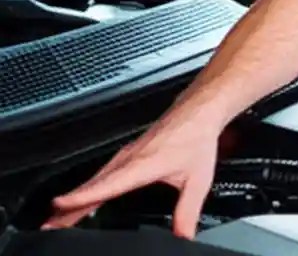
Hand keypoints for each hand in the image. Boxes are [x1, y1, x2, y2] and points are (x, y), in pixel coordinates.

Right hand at [42, 107, 222, 238]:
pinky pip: (101, 173)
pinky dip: (87, 188)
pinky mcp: (128, 154)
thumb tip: (183, 236)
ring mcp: (126, 155)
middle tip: (49, 225)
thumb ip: (187, 211)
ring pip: (94, 179)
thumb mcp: (198, 180)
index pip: (107, 184)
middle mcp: (129, 159)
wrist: (198, 111)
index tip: (60, 205)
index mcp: (143, 165)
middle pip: (92, 185)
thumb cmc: (196, 137)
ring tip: (57, 218)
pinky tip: (83, 198)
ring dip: (75, 199)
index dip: (83, 197)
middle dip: (68, 207)